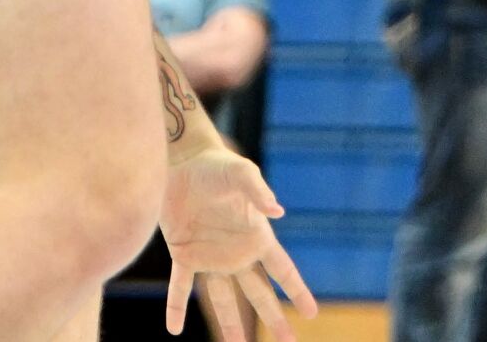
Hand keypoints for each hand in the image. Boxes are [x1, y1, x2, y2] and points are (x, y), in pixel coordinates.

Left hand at [161, 148, 316, 341]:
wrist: (184, 162)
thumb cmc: (219, 166)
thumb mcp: (243, 174)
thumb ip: (260, 192)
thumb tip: (279, 213)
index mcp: (257, 236)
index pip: (282, 270)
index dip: (297, 291)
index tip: (311, 313)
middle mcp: (236, 252)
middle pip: (259, 293)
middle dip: (274, 317)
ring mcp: (210, 256)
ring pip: (222, 299)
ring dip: (230, 323)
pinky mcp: (183, 254)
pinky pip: (180, 287)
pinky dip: (176, 308)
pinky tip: (174, 329)